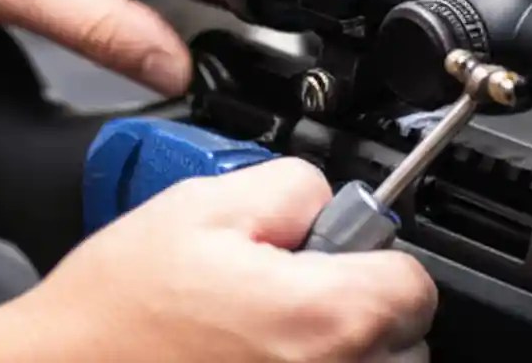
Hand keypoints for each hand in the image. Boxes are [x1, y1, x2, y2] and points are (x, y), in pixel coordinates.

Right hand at [0, 159, 436, 361]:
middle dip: (360, 310)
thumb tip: (333, 200)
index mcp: (326, 317)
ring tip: (265, 338)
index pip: (415, 284)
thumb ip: (295, 186)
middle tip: (292, 297)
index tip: (344, 259)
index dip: (376, 258)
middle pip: (404, 341)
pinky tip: (254, 362)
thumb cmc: (116, 310)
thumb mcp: (205, 204)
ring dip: (341, 354)